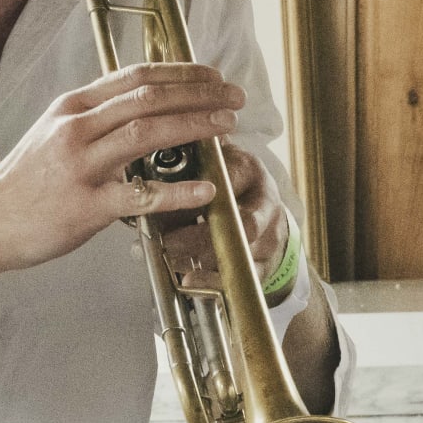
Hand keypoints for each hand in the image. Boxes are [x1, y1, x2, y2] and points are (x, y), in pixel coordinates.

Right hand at [0, 63, 240, 279]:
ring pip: (147, 134)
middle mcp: (76, 129)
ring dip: (194, 126)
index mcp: (73, 108)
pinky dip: (178, 191)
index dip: (181, 73)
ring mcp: (80, 167)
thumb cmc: (26, 182)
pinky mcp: (85, 207)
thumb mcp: (55, 134)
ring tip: (229, 127)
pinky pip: (140, 196)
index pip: (136, 77)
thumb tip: (144, 105)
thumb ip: (97, 118)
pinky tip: (207, 189)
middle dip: (199, 94)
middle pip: (148, 99)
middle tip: (235, 97)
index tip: (214, 75)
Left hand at [156, 141, 291, 293]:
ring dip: (201, 258)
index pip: (229, 178)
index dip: (200, 190)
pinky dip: (212, 282)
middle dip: (199, 234)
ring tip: (169, 258)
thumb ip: (193, 152)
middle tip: (167, 239)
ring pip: (239, 252)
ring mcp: (269, 235)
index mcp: (249, 170)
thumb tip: (154, 140)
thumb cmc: (232, 185)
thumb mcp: (218, 159)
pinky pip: (241, 277)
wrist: (267, 218)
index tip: (169, 195)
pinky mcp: (265, 263)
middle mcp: (264, 203)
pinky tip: (189, 281)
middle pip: (241, 222)